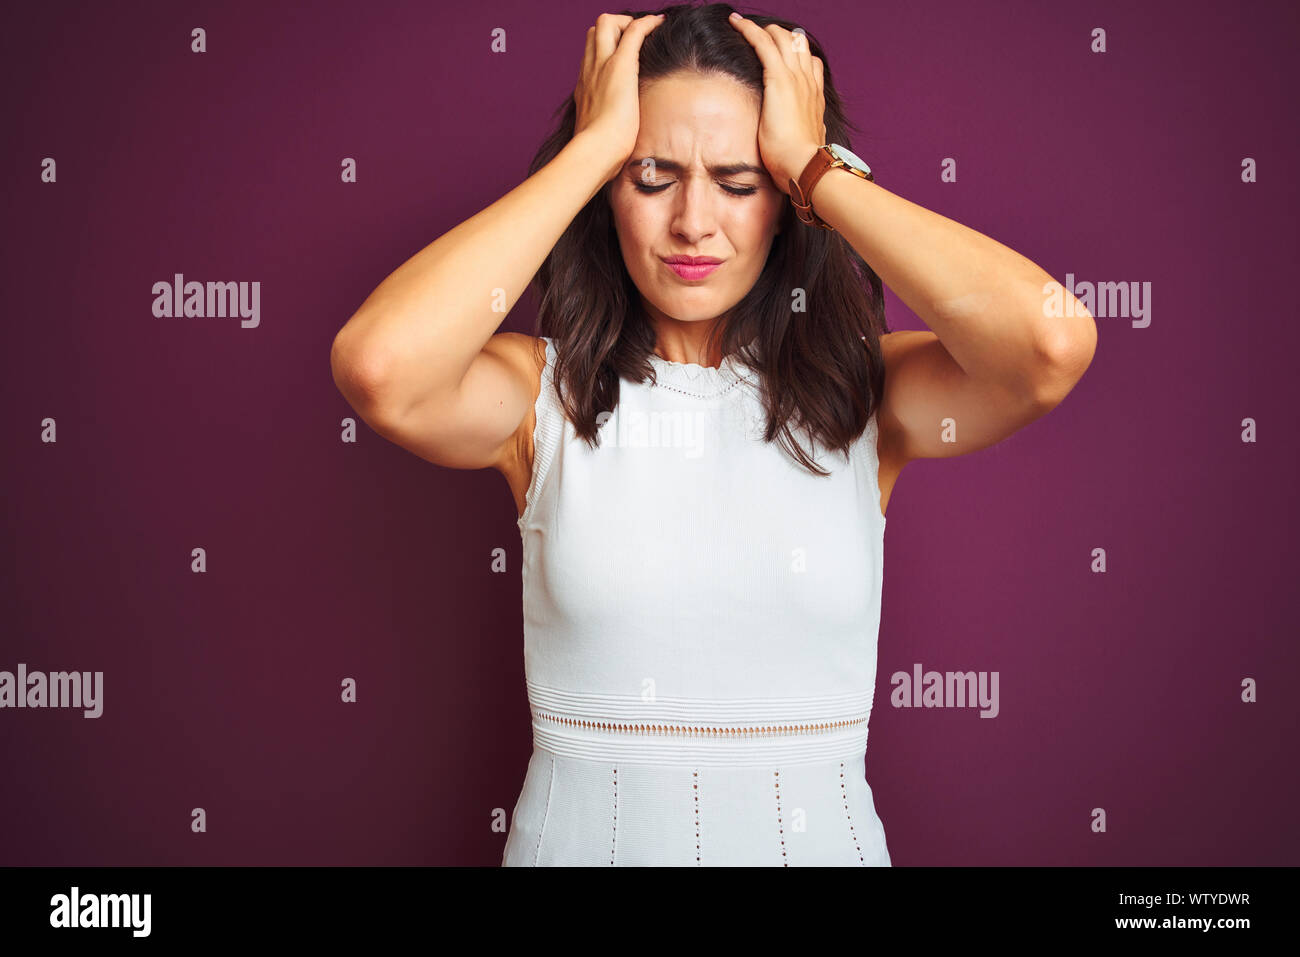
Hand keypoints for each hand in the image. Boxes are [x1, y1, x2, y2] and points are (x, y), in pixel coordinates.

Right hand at [573, 12, 665, 182]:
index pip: (591, 57)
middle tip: (632, 40)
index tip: (621, 57)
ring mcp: (601, 66)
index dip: (605, 50)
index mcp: (585, 90)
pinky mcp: (619, 65)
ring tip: (644, 32)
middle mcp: (589, 73)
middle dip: (614, 30)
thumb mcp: (599, 144)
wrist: (593, 153)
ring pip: (607, 24)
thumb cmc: (597, 157)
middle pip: (594, 33)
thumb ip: (606, 142)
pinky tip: (659, 23)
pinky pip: (633, 30)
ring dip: (626, 23)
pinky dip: (646, 22)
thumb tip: (616, 162)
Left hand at [726, 12, 826, 194]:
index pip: (810, 64)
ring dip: (764, 29)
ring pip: (782, 38)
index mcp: (815, 98)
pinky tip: (736, 23)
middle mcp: (809, 83)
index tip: (782, 52)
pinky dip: (750, 30)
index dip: (797, 54)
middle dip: (780, 35)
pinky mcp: (779, 79)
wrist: (804, 166)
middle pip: (798, 44)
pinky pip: (763, 44)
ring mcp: (796, 78)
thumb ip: (800, 136)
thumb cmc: (801, 164)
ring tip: (745, 25)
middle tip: (761, 33)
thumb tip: (796, 142)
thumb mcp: (804, 145)